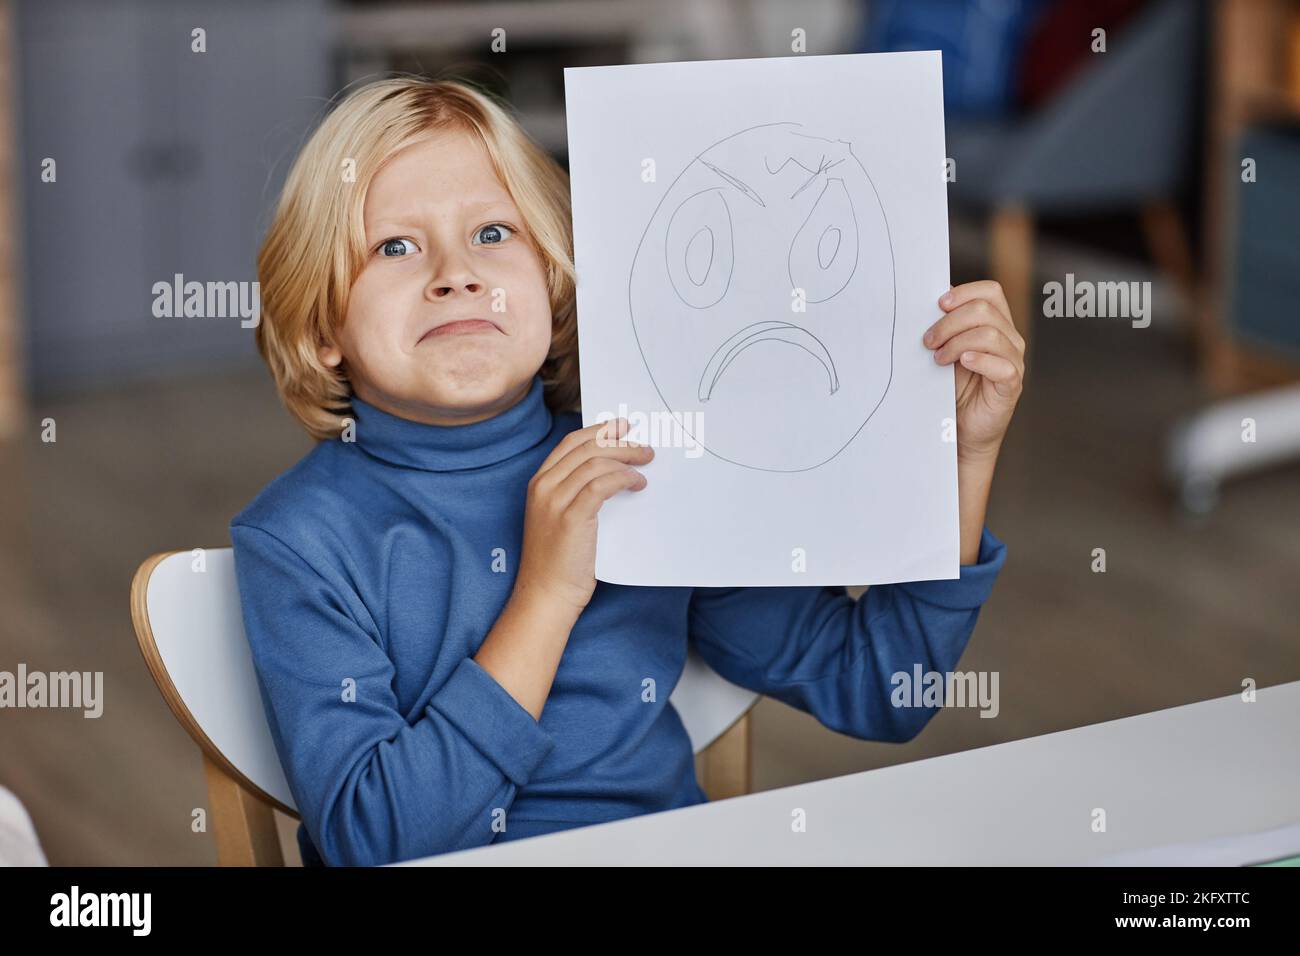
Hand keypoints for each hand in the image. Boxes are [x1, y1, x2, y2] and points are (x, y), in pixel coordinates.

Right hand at [514, 417, 653, 615]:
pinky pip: (601, 485)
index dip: (600, 431)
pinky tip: (636, 484)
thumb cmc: (559, 562)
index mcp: (539, 483)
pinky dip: (623, 478)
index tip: (623, 427)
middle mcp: (543, 487)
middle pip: (586, 447)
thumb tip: (614, 471)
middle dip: (619, 442)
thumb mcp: (562, 518)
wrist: (546, 594)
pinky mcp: (571, 518)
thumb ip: (579, 493)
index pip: (572, 443)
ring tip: (646, 465)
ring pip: (595, 462)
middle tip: (644, 447)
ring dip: (626, 459)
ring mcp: (554, 501)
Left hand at [925, 279, 1025, 460]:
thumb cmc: (953, 388)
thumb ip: (943, 327)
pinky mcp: (1011, 384)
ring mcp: (1013, 361)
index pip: (991, 291)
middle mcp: (1009, 338)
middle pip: (985, 310)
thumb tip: (926, 301)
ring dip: (957, 343)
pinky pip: (1002, 365)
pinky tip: (962, 363)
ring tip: (938, 359)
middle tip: (928, 341)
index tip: (938, 305)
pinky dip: (979, 360)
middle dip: (950, 322)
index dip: (965, 292)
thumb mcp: (945, 351)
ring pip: (990, 334)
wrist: (960, 429)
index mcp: (996, 324)